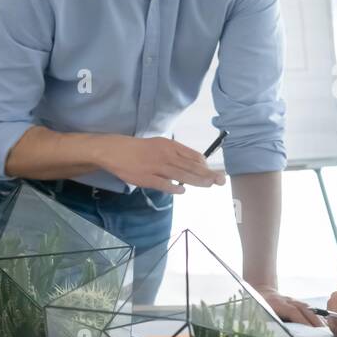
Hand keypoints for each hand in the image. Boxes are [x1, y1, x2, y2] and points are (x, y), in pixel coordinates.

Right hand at [99, 136, 225, 191]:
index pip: (192, 155)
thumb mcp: (160, 144)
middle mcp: (166, 155)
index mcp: (170, 146)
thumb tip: (194, 163)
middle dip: (207, 174)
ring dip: (197, 181)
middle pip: (191, 166)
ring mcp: (156, 167)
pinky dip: (174, 188)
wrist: (115, 150)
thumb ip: (176, 154)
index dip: (204, 165)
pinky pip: (163, 184)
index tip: (211, 171)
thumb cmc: (140, 149)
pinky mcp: (146, 178)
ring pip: (181, 175)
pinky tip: (182, 191)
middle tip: (221, 180)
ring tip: (209, 185)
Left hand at [257, 290, 323, 327]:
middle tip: (324, 333)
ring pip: (308, 308)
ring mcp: (292, 300)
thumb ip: (263, 324)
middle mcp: (287, 300)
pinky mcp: (296, 303)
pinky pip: (308, 309)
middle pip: (304, 309)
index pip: (292, 311)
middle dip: (314, 321)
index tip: (311, 331)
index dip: (302, 320)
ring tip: (326, 330)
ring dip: (317, 319)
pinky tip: (322, 324)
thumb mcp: (255, 315)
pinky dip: (315, 316)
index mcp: (276, 303)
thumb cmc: (254, 306)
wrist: (260, 289)